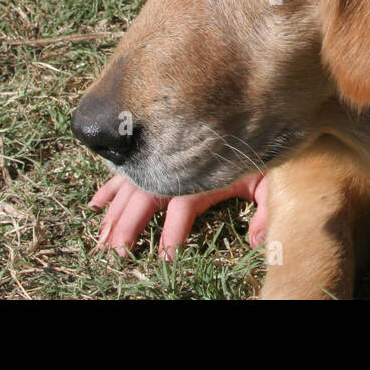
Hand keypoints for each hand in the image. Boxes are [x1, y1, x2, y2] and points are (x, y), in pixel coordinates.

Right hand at [88, 172, 268, 257]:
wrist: (268, 112)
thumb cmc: (269, 156)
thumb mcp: (273, 181)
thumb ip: (265, 209)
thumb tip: (255, 239)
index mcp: (206, 170)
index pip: (183, 205)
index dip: (173, 232)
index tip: (167, 257)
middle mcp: (182, 162)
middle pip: (148, 194)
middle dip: (131, 223)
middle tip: (118, 250)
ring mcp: (171, 159)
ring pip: (134, 185)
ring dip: (116, 210)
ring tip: (102, 236)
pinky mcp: (166, 158)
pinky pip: (131, 173)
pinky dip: (112, 187)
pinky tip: (96, 204)